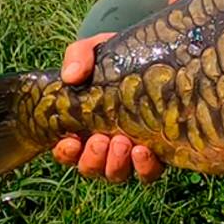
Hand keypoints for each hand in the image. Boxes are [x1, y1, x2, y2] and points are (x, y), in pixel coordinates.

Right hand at [49, 33, 166, 182]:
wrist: (154, 54)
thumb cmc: (117, 56)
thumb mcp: (95, 49)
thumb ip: (78, 56)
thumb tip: (71, 75)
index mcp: (83, 125)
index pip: (67, 151)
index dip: (65, 153)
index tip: (71, 140)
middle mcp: (104, 144)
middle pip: (91, 167)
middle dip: (93, 158)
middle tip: (101, 140)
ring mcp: (130, 151)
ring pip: (116, 173)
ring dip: (115, 164)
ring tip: (123, 143)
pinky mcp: (157, 151)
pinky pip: (148, 172)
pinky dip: (144, 167)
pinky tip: (144, 151)